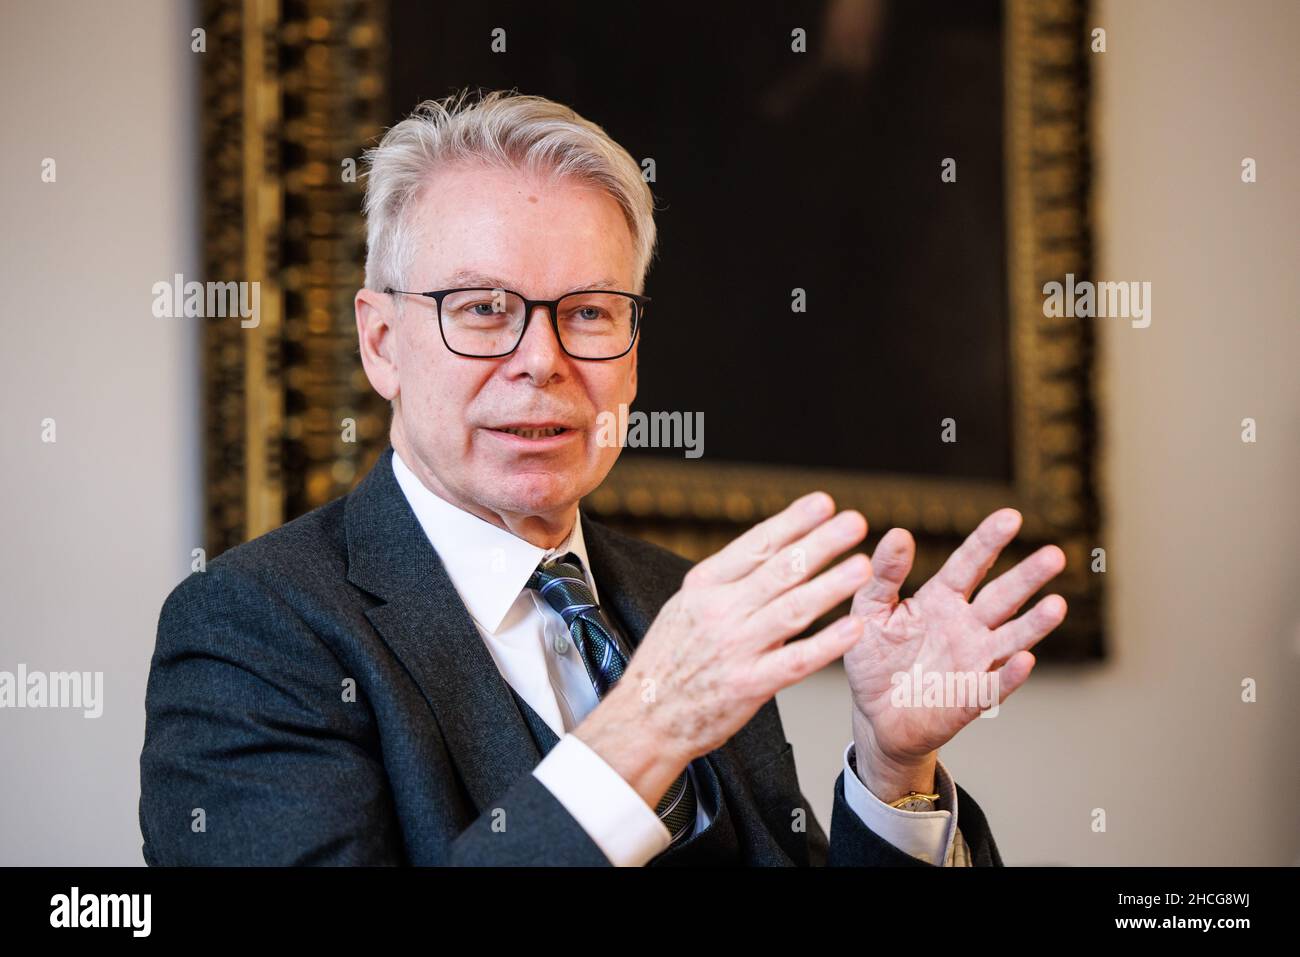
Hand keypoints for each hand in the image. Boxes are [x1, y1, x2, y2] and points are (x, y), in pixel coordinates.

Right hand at [575, 491, 871, 808]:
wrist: (644, 718)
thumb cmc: (667, 663)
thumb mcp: (684, 608)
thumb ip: (724, 584)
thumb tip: (766, 553)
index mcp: (704, 586)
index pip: (755, 545)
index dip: (792, 522)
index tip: (822, 503)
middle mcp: (721, 611)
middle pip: (780, 570)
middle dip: (822, 543)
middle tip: (854, 522)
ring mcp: (736, 648)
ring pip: (793, 609)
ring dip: (831, 586)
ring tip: (862, 567)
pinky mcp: (750, 685)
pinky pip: (796, 661)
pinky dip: (827, 644)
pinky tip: (853, 629)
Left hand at [843, 508, 1066, 798]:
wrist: (875, 715)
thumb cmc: (874, 657)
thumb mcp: (869, 610)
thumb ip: (884, 575)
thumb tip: (897, 534)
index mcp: (941, 599)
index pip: (969, 564)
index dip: (988, 541)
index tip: (1011, 516)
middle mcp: (966, 626)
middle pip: (1001, 596)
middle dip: (1027, 576)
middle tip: (1054, 554)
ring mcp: (973, 661)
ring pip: (1011, 638)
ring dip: (1034, 623)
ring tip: (1057, 604)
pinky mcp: (971, 698)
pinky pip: (994, 685)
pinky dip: (1010, 675)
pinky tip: (1026, 660)